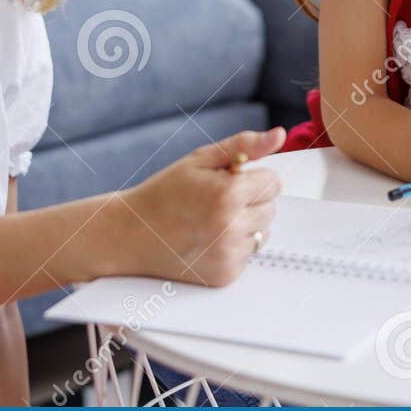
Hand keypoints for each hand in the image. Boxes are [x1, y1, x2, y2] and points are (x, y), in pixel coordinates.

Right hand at [118, 127, 284, 285]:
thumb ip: (243, 146)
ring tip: (212, 220)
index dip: (253, 178)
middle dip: (251, 200)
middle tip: (217, 201)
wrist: (131, 234)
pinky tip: (209, 239)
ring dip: (246, 224)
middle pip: (272, 208)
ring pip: (264, 232)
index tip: (230, 180)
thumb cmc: (164, 193)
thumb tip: (279, 135)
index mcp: (227, 195)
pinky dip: (235, 245)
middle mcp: (230, 228)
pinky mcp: (225, 275)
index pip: (274, 183)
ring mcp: (228, 255)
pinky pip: (249, 254)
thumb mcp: (200, 161)